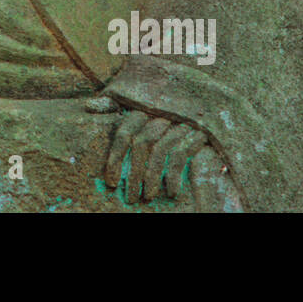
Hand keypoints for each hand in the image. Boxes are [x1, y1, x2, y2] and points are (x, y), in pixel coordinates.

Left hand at [103, 110, 224, 206]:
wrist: (212, 108)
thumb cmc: (169, 113)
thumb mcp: (143, 108)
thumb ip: (117, 105)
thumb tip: (90, 106)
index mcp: (145, 104)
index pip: (125, 130)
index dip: (115, 156)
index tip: (110, 180)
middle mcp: (162, 110)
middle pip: (142, 142)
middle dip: (133, 173)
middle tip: (129, 196)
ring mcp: (181, 119)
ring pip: (159, 149)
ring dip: (152, 177)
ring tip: (147, 196)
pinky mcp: (199, 131)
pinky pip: (181, 154)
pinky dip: (174, 174)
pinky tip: (171, 191)